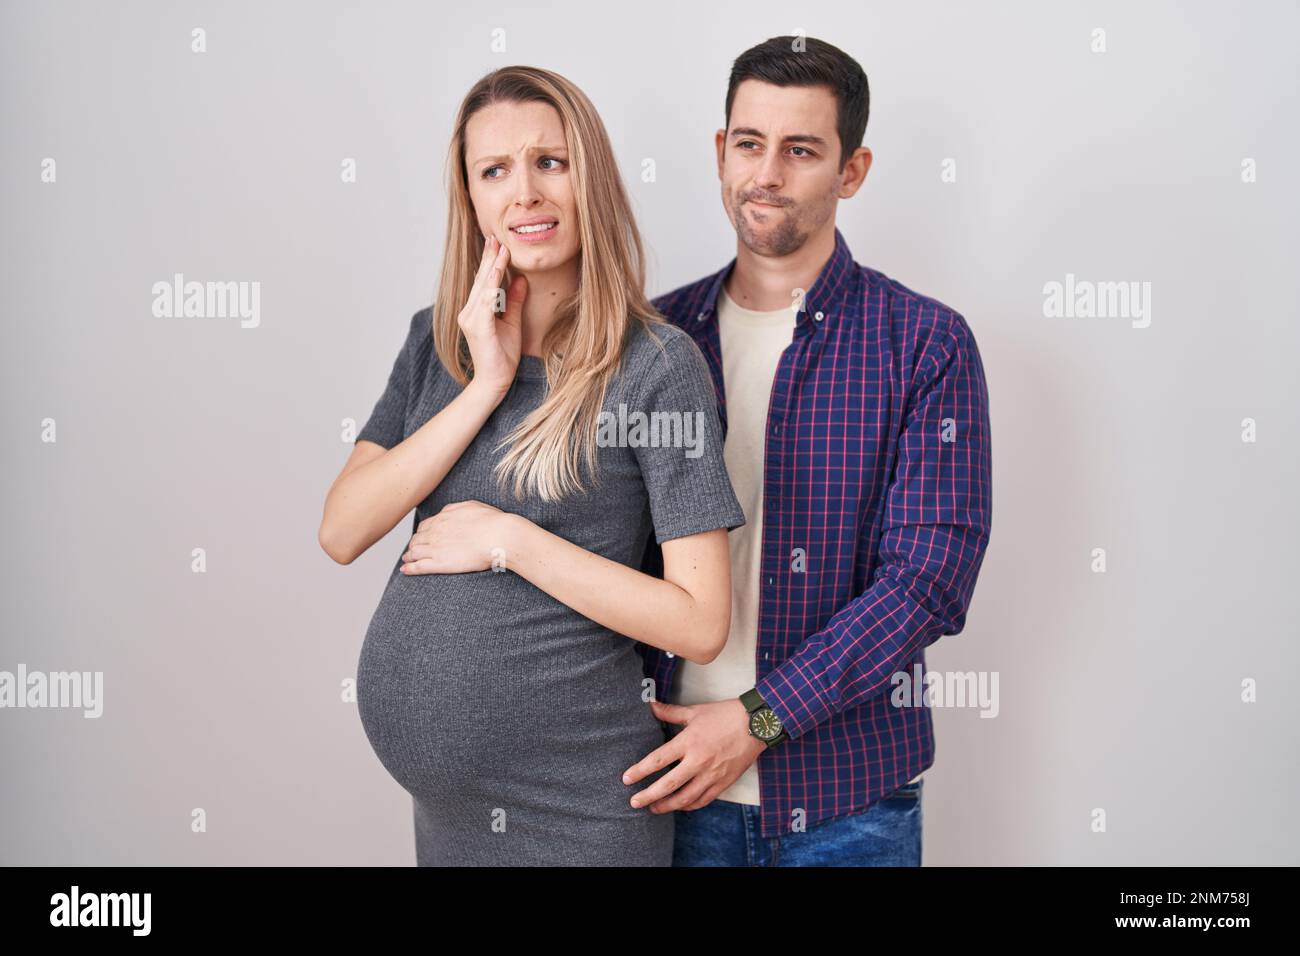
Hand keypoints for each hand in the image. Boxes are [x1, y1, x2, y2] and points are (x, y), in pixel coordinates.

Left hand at [399, 501, 516, 574]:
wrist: (499, 536)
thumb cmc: (492, 522)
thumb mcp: (472, 506)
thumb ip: (456, 508)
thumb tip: (447, 511)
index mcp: (443, 518)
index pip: (425, 526)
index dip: (422, 533)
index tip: (424, 538)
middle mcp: (435, 532)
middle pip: (416, 539)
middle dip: (414, 544)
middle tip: (413, 551)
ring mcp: (435, 548)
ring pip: (414, 552)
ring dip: (409, 556)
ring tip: (407, 561)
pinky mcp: (439, 563)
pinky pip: (418, 566)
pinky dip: (409, 569)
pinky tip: (405, 571)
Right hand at [458, 235, 526, 398]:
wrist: (495, 382)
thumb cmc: (502, 356)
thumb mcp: (512, 323)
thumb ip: (513, 301)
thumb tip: (520, 280)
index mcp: (476, 310)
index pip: (483, 281)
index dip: (492, 262)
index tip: (499, 243)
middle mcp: (469, 312)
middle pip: (480, 279)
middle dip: (490, 257)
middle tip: (496, 237)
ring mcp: (471, 319)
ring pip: (482, 287)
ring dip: (492, 267)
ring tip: (501, 249)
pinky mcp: (478, 327)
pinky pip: (485, 302)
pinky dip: (491, 287)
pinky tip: (498, 274)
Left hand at [621, 698, 766, 812]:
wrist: (756, 723)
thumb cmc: (724, 715)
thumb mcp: (694, 711)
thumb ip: (669, 712)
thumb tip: (650, 705)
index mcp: (689, 742)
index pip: (658, 760)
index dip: (640, 771)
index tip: (626, 779)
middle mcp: (698, 761)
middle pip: (668, 784)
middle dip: (648, 796)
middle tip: (634, 802)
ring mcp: (712, 774)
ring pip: (685, 798)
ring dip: (667, 806)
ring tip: (654, 809)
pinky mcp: (724, 782)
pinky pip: (703, 799)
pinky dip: (689, 806)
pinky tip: (680, 806)